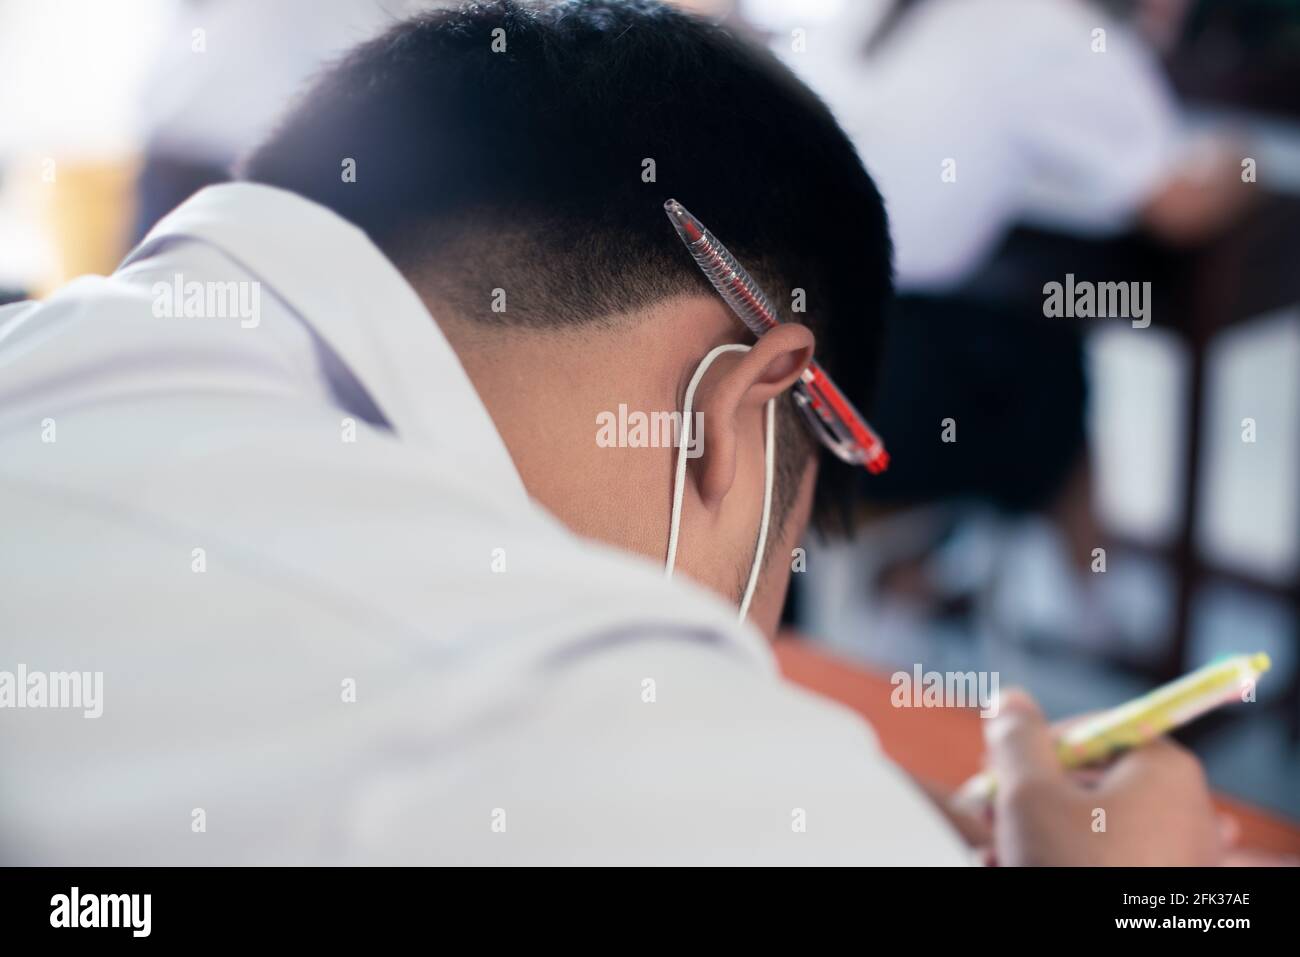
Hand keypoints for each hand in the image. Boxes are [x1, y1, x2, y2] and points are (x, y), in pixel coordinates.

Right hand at [984, 689, 1224, 865]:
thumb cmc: (1071, 869)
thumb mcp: (1027, 793)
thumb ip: (1016, 737)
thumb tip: (1011, 700)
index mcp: (1166, 770)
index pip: (1095, 730)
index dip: (1037, 746)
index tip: (996, 769)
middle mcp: (1186, 811)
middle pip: (1091, 782)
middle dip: (1027, 798)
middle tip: (986, 813)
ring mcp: (1181, 860)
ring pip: (1092, 829)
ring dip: (1033, 836)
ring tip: (993, 854)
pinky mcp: (1164, 896)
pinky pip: (1108, 864)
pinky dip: (1061, 864)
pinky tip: (1017, 871)